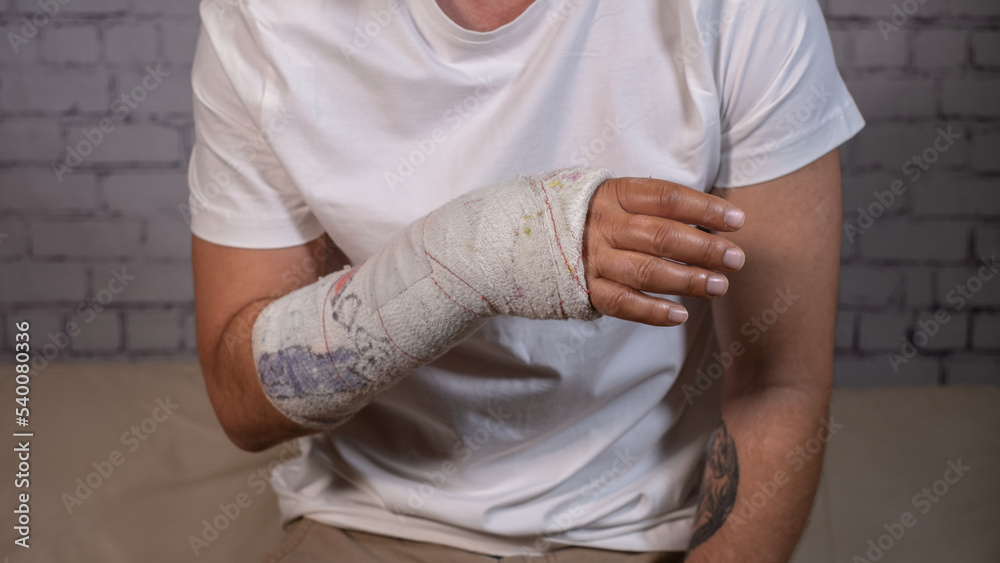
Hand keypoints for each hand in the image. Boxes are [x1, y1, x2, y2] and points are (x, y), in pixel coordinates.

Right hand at [582, 177, 745, 325]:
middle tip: (735, 259)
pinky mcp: (585, 289)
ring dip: (686, 281)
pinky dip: (651, 311)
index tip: (736, 221)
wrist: (532, 235)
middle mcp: (604, 226)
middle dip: (704, 249)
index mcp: (615, 194)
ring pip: (645, 272)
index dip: (705, 209)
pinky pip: (621, 303)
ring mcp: (593, 259)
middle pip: (660, 236)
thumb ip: (659, 208)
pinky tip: (680, 315)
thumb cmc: (595, 216)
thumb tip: (717, 226)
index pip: (667, 198)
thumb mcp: (620, 198)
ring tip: (719, 286)